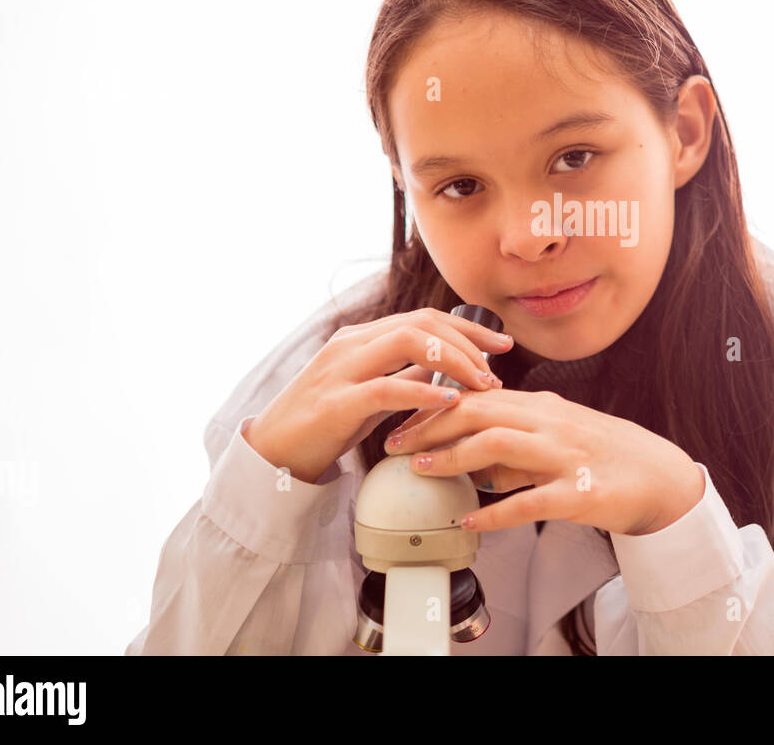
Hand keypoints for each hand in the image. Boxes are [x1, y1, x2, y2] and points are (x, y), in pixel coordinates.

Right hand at [244, 308, 512, 482]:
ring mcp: (341, 370)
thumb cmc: (324, 425)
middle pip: (422, 322)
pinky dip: (424, 390)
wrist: (272, 455)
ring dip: (454, 361)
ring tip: (481, 384)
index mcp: (360, 338)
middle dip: (469, 341)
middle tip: (498, 368)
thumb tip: (446, 369)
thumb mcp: (371, 394)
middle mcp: (351, 344)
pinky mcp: (335, 402)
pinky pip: (387, 387)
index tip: (502, 344)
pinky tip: (450, 400)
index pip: (424, 318)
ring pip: (407, 341)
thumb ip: (405, 376)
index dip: (468, 328)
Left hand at [383, 388, 705, 535]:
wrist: (660, 477)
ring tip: (421, 471)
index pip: (477, 396)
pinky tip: (470, 521)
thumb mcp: (556, 436)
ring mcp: (564, 457)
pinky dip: (494, 511)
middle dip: (430, 426)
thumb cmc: (605, 455)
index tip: (401, 418)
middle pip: (479, 411)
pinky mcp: (577, 493)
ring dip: (452, 458)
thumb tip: (470, 459)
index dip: (433, 405)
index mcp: (541, 407)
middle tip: (394, 443)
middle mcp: (550, 424)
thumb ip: (514, 441)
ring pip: (497, 446)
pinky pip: (528, 502)